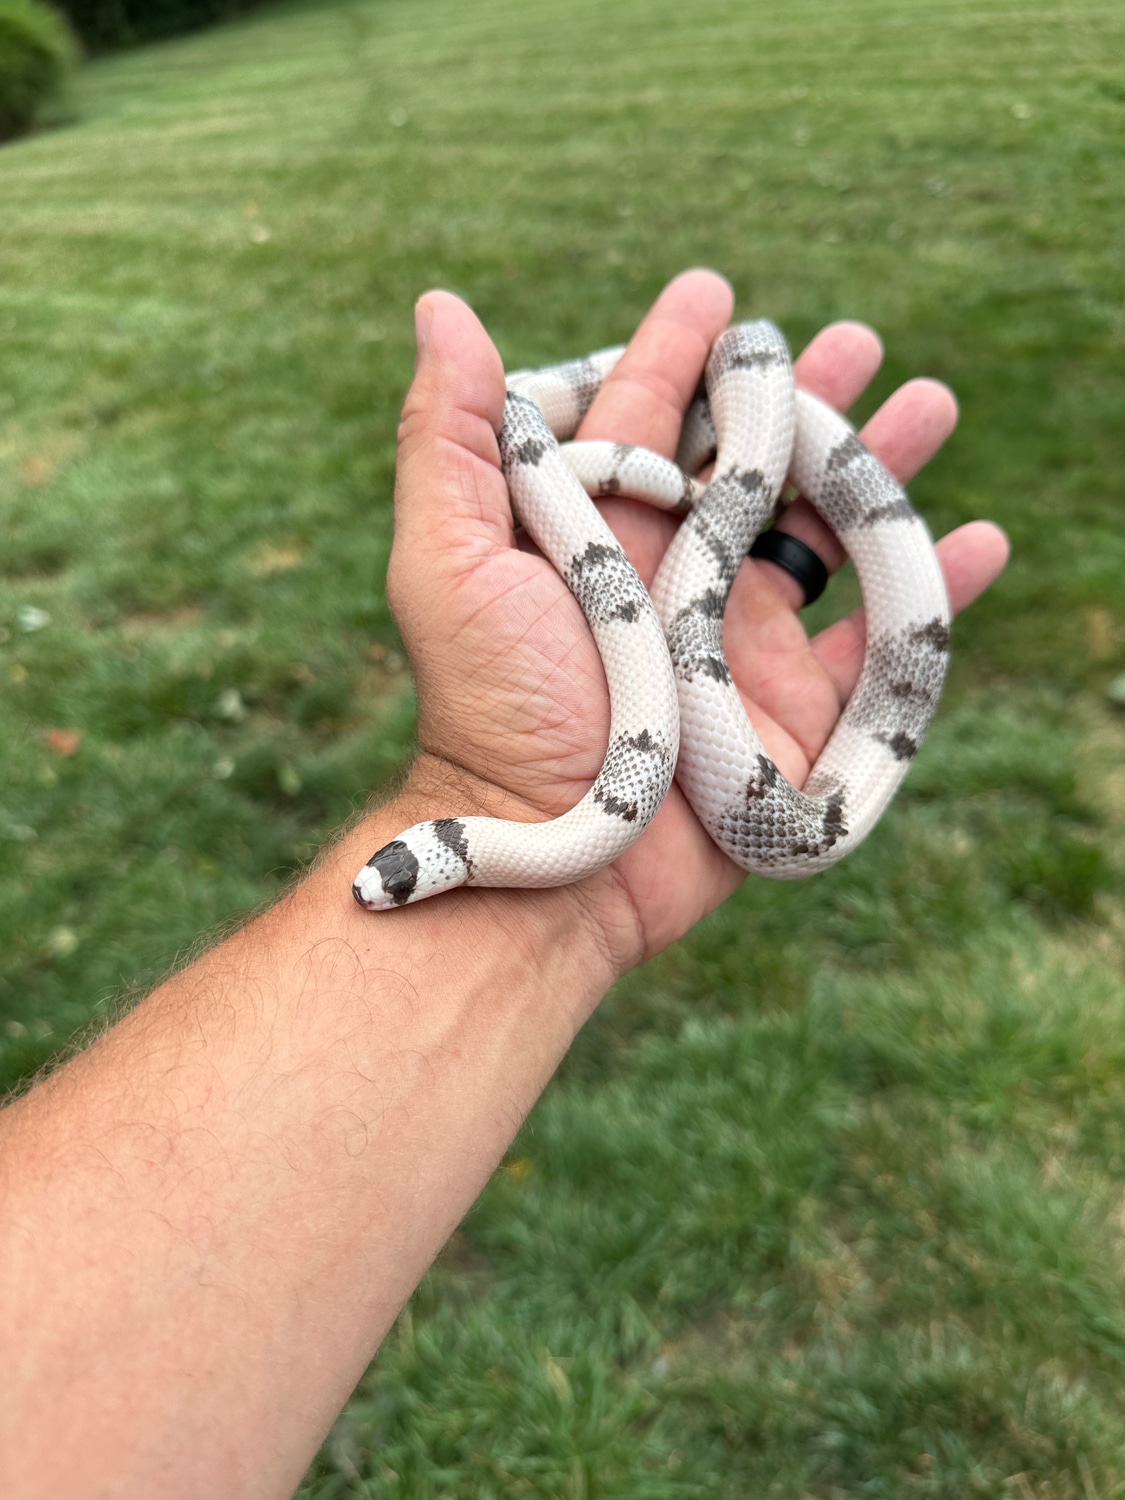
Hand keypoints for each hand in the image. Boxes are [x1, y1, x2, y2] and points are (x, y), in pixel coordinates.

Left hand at [388, 272, 1008, 967]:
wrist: (553, 856)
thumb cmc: (493, 707)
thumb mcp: (451, 563)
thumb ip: (449, 439)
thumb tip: (441, 309)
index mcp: (601, 532)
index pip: (646, 418)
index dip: (677, 354)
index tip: (715, 295)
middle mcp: (674, 576)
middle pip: (750, 465)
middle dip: (800, 400)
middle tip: (856, 338)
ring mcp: (739, 641)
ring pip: (823, 535)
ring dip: (876, 471)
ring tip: (933, 404)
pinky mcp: (792, 710)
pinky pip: (876, 642)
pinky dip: (931, 591)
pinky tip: (980, 540)